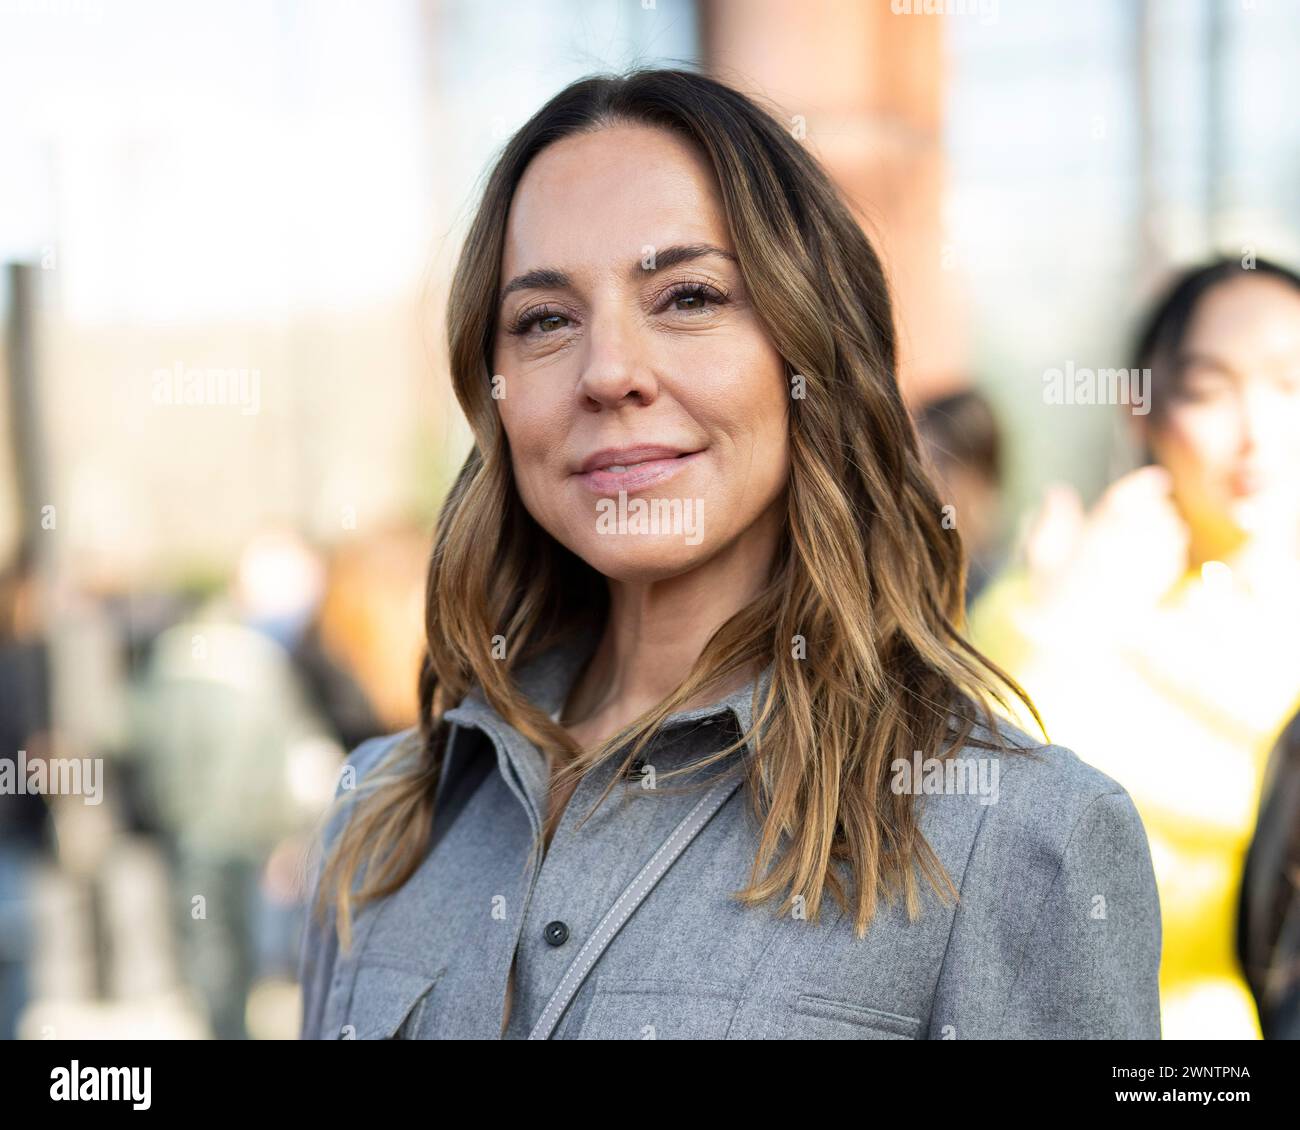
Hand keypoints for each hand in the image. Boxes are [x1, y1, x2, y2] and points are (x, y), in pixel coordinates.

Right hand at [1023, 465, 1189, 627]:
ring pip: (1170, 535)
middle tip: (1155, 503)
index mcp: (1091, 540)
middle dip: (1157, 505)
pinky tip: (1166, 549)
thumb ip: (1052, 520)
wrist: (1071, 634)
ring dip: (1169, 525)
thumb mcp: (1042, 554)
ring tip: (1162, 524)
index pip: (1123, 501)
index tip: (1159, 478)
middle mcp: (1119, 553)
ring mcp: (1139, 570)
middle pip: (1153, 513)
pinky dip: (1175, 548)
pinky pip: (1174, 558)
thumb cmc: (1053, 592)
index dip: (1144, 484)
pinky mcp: (1153, 586)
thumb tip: (1058, 490)